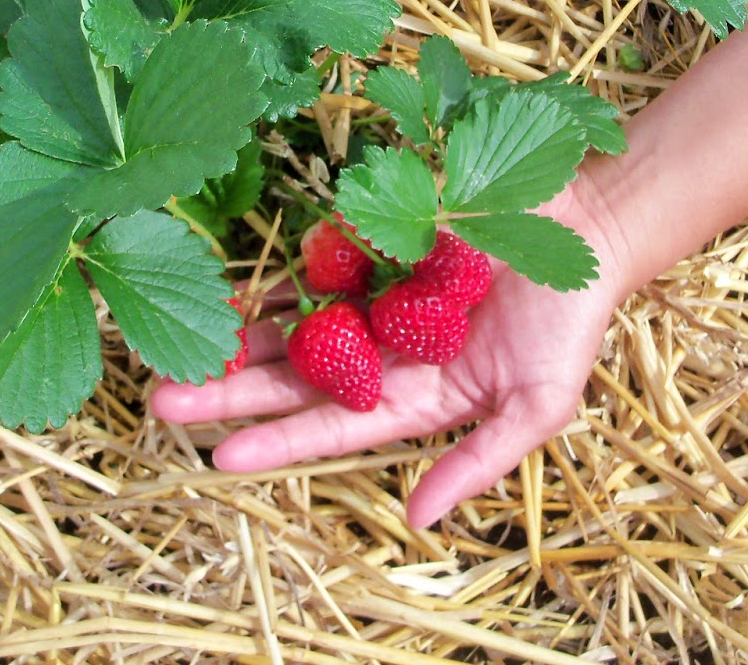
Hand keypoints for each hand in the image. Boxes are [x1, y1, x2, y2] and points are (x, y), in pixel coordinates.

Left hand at [150, 173, 631, 528]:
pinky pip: (311, 266)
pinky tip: (224, 293)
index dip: (277, 442)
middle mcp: (384, 352)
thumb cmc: (570, 321)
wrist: (585, 226)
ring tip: (176, 351)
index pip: (334, 427)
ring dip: (235, 338)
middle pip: (294, 379)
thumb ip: (479, 463)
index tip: (219, 457)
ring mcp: (373, 298)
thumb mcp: (537, 406)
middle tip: (162, 401)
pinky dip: (271, 281)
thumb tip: (419, 521)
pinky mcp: (373, 247)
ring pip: (291, 324)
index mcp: (418, 397)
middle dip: (230, 392)